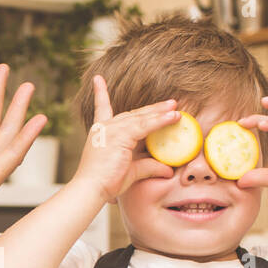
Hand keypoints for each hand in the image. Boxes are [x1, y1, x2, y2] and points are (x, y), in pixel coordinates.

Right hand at [70, 75, 176, 201]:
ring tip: (176, 108)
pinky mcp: (120, 135)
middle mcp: (105, 126)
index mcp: (100, 131)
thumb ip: (149, 166)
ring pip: (141, 117)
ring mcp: (112, 129)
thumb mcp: (130, 171)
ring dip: (160, 112)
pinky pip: (145, 125)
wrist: (91, 188)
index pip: (101, 108)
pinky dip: (160, 121)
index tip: (98, 79)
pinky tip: (173, 117)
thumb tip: (168, 170)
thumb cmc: (104, 182)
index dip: (100, 93)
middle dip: (153, 109)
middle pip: (133, 114)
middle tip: (171, 103)